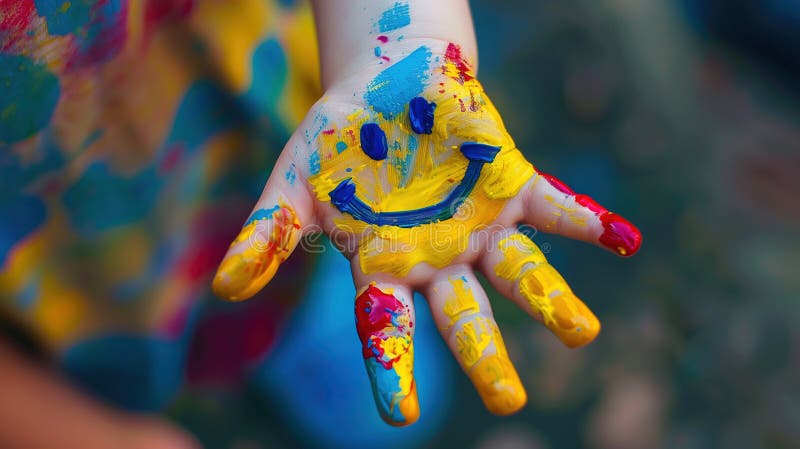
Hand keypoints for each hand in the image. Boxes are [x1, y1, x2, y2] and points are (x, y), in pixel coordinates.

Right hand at [212, 40, 640, 425]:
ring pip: (520, 274)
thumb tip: (225, 285)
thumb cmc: (336, 143)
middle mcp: (440, 259)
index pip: (389, 330)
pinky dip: (586, 223)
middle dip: (486, 357)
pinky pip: (555, 208)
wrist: (385, 87)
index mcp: (386, 268)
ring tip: (582, 334)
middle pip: (465, 318)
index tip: (400, 416)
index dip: (393, 370)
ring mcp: (480, 226)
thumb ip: (267, 236)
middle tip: (508, 400)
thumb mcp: (293, 187)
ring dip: (551, 303)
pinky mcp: (513, 186)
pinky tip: (620, 239)